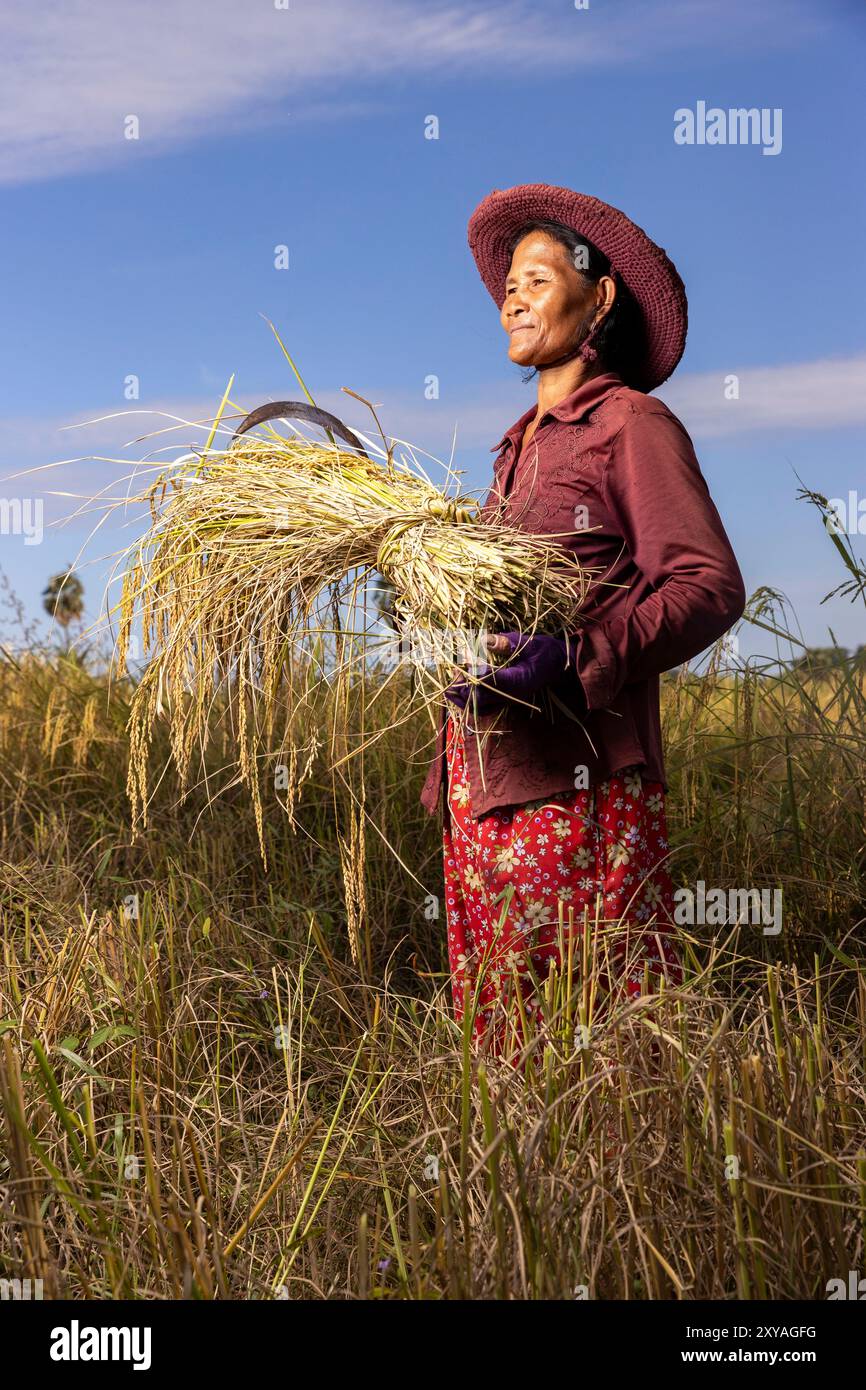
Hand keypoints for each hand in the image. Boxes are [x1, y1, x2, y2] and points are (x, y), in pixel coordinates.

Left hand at [444, 631, 578, 713]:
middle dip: (463, 686)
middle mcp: (512, 695)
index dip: (474, 673)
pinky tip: (462, 689)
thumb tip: (483, 640)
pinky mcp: (505, 700)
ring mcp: (508, 700)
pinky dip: (470, 701)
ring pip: (479, 708)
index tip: (464, 660)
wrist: (560, 665)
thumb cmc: (545, 651)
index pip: (490, 682)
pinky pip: (484, 708)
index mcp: (518, 681)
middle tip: (455, 670)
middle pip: (480, 699)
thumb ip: (505, 642)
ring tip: (453, 681)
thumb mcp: (527, 642)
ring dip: (463, 697)